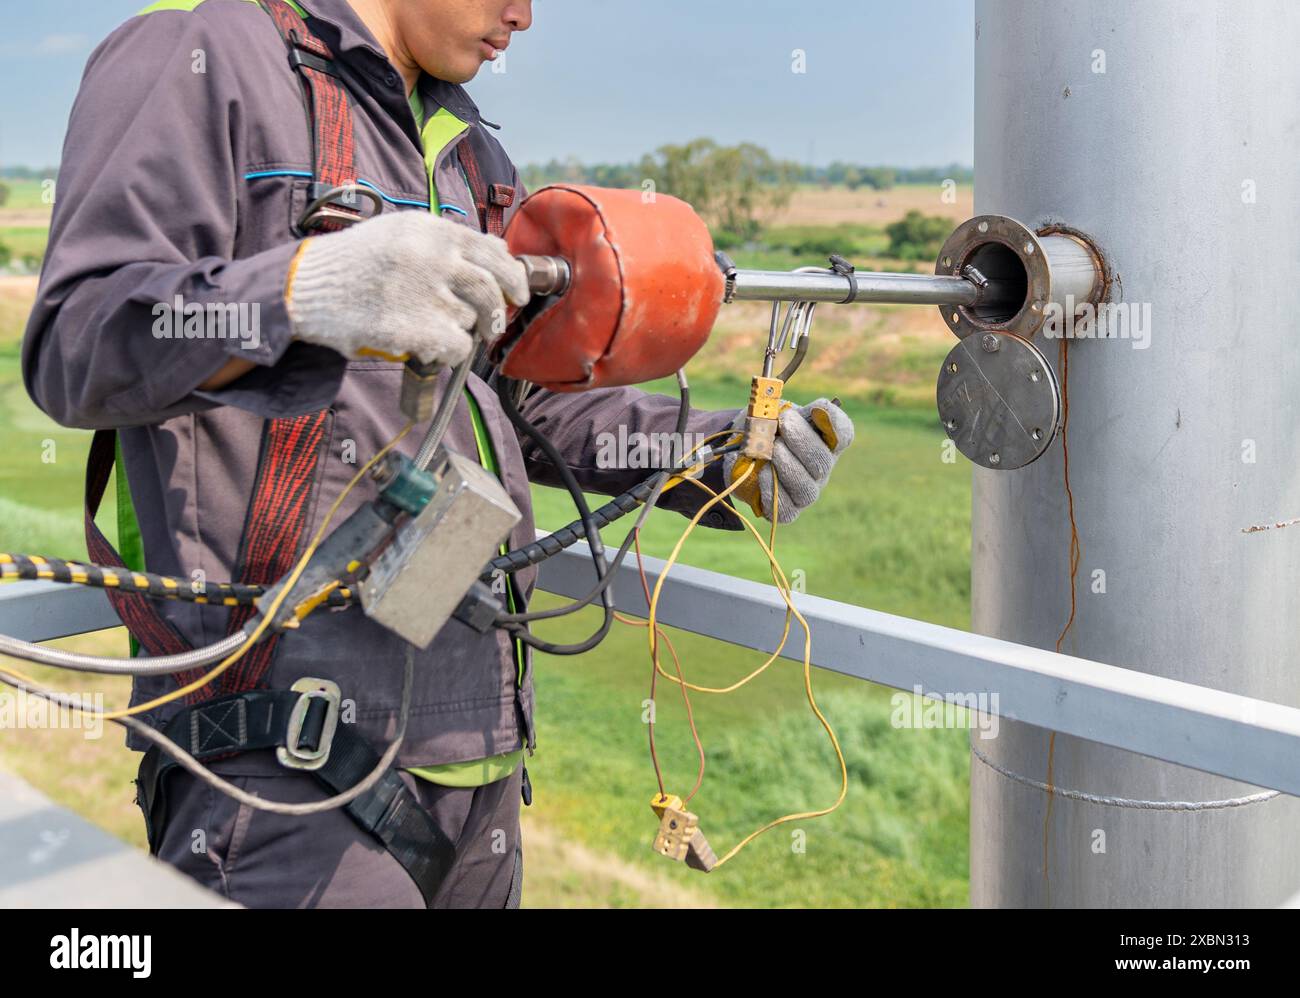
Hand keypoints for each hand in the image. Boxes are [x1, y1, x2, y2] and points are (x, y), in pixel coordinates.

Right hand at [285, 210, 529, 366]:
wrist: (306, 287)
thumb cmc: (356, 264)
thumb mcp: (401, 234)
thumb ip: (448, 242)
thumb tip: (499, 251)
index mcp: (430, 230)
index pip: (492, 251)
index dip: (512, 277)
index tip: (516, 295)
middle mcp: (430, 256)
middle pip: (489, 289)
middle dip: (497, 313)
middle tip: (492, 326)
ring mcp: (420, 291)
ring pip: (469, 320)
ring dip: (459, 331)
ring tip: (431, 328)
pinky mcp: (410, 326)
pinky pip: (455, 346)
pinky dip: (449, 352)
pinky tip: (427, 346)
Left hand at [722, 398, 853, 523]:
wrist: (739, 454)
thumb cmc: (763, 429)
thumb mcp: (773, 411)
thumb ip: (784, 408)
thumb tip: (792, 412)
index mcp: (824, 440)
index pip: (843, 433)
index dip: (835, 423)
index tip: (817, 408)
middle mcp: (820, 468)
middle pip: (823, 461)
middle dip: (803, 441)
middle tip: (784, 425)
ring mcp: (806, 491)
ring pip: (806, 488)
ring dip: (788, 466)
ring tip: (772, 450)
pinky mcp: (788, 510)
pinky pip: (786, 508)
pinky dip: (773, 490)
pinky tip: (762, 474)